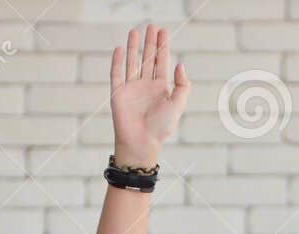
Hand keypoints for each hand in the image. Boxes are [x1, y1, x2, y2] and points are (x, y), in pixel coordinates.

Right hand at [110, 25, 189, 166]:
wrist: (142, 142)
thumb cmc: (161, 127)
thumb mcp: (178, 104)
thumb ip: (182, 85)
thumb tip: (180, 64)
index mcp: (160, 88)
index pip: (161, 62)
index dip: (162, 47)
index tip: (163, 31)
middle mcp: (146, 86)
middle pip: (147, 59)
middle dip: (150, 43)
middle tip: (151, 26)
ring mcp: (131, 89)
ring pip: (133, 62)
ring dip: (134, 47)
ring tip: (135, 31)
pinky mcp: (118, 93)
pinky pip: (117, 74)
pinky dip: (118, 61)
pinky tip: (120, 49)